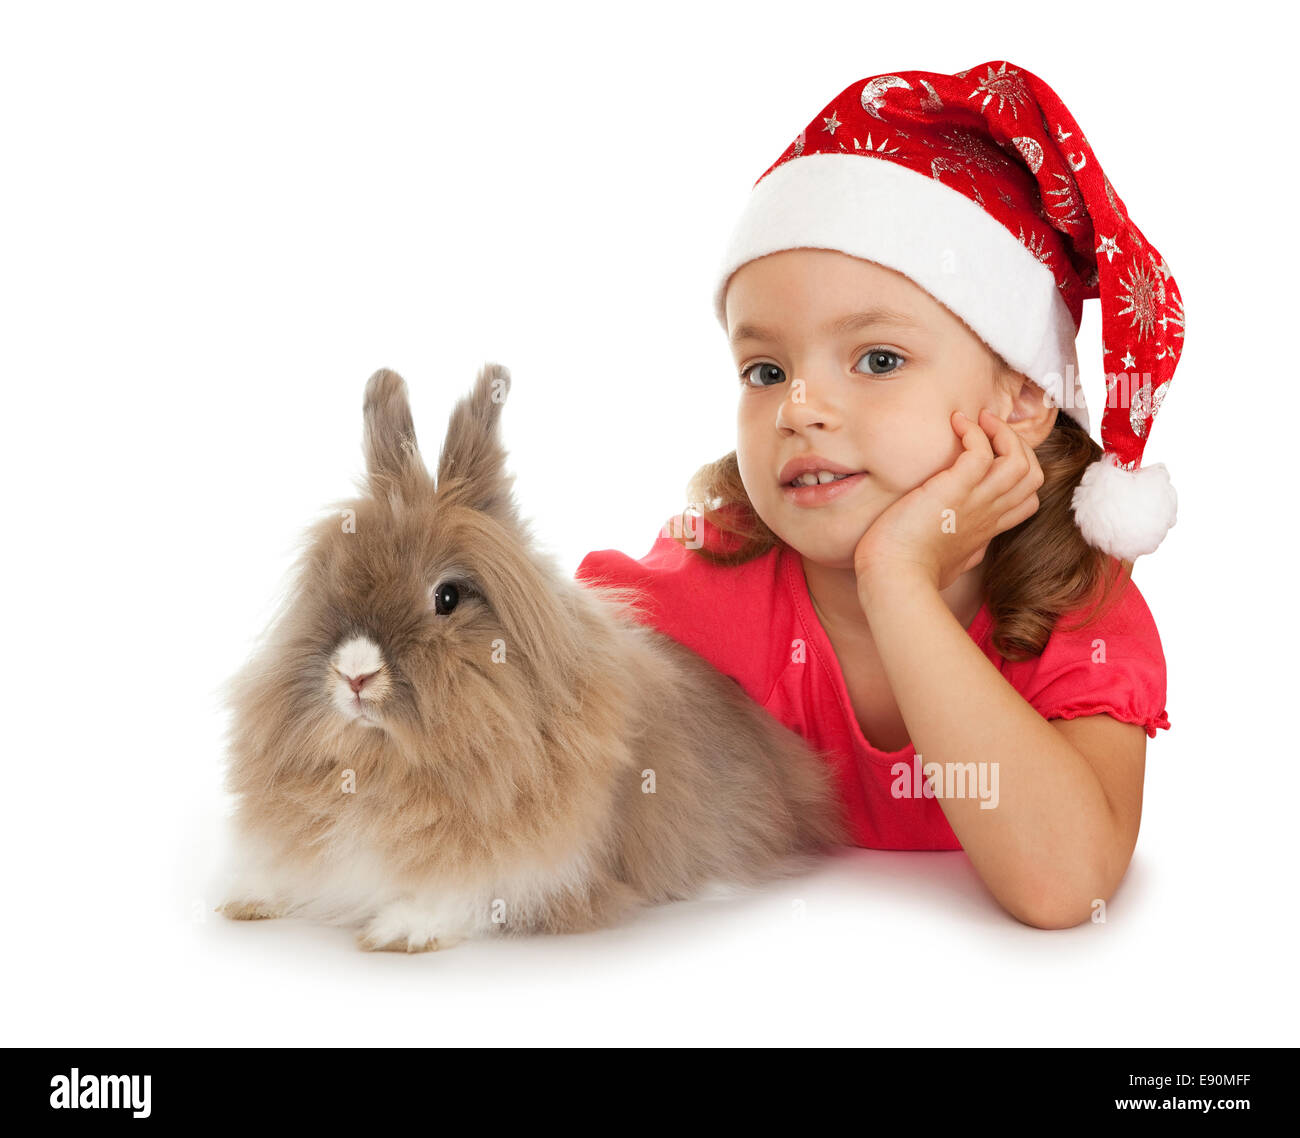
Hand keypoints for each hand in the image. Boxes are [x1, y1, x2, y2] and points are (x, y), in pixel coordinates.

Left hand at [853, 408, 1043, 601]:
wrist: (894, 576)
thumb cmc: (913, 572)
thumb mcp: (951, 562)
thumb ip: (966, 550)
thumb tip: (971, 551)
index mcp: (988, 529)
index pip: (1028, 498)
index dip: (1021, 471)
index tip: (995, 456)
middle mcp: (989, 514)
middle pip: (1033, 475)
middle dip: (1018, 445)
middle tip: (988, 429)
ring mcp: (976, 502)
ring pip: (1019, 461)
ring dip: (1001, 432)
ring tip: (977, 420)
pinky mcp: (955, 490)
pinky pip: (981, 452)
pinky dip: (973, 432)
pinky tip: (956, 424)